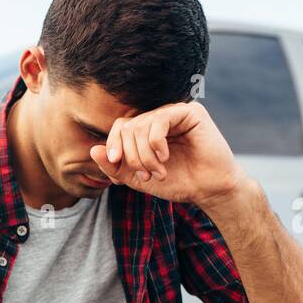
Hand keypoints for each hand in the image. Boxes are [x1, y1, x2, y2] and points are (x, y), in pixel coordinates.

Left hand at [88, 101, 245, 208]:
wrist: (208, 190)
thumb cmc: (178, 183)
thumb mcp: (137, 178)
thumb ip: (115, 166)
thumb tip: (93, 150)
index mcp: (147, 130)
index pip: (120, 127)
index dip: (114, 147)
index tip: (118, 171)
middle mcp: (160, 117)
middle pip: (128, 127)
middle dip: (131, 156)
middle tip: (145, 176)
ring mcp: (175, 112)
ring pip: (141, 125)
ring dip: (144, 155)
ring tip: (157, 172)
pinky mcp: (190, 112)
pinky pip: (159, 120)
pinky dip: (156, 143)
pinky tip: (165, 157)